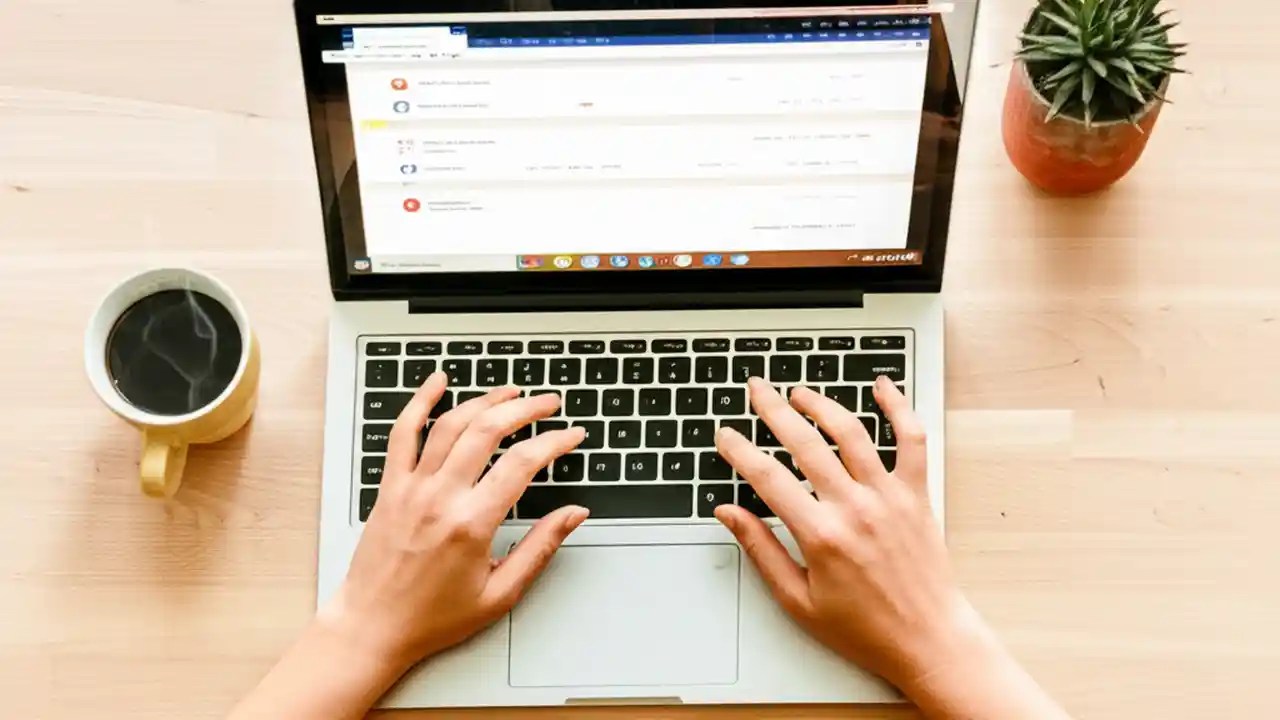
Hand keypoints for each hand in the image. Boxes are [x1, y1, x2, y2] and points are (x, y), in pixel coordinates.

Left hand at [322, 373, 588, 669]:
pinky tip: (437, 382)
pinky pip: (402, 433)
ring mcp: (411, 487)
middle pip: (488, 430)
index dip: (555, 442)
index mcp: (471, 524)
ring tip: (511, 393)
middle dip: (526, 409)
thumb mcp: (500, 593)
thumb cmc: (432, 618)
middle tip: (548, 403)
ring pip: (451, 424)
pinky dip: (419, 401)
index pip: (522, 463)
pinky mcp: (389, 487)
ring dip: (484, 400)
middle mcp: (440, 498)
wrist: (372, 626)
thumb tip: (574, 515)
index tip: (572, 436)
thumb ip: (540, 548)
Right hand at [714, 377, 974, 690]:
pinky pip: (912, 440)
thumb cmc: (864, 629)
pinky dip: (899, 408)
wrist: (928, 640)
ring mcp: (889, 497)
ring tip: (800, 392)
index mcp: (821, 535)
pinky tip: (883, 386)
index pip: (767, 477)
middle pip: (805, 443)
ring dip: (822, 404)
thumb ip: (760, 550)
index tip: (725, 435)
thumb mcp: (797, 599)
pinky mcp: (916, 495)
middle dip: (773, 409)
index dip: (739, 450)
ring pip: (852, 432)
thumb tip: (728, 514)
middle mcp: (855, 508)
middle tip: (756, 390)